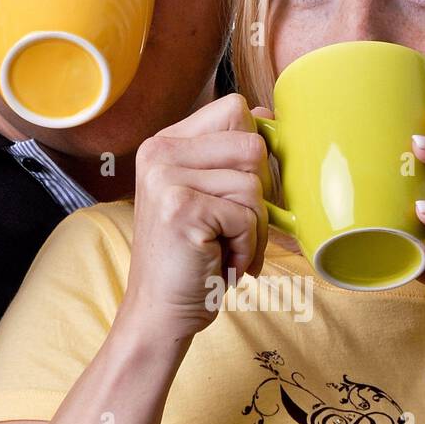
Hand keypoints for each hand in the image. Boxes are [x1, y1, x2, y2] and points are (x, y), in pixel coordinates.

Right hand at [122, 94, 270, 339]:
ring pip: (253, 185)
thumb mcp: (208, 198)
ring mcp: (166, 178)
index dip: (254, 151)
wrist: (159, 314)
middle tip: (233, 230)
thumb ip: (228, 157)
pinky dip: (247, 249)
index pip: (235, 110)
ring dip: (253, 229)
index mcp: (165, 144)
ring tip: (226, 250)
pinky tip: (223, 263)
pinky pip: (247, 217)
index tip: (240, 192)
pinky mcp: (181, 208)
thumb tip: (265, 115)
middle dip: (258, 197)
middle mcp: (160, 153)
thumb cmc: (192, 260)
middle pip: (252, 146)